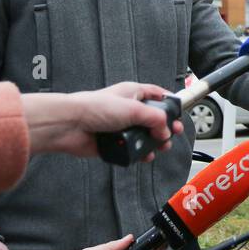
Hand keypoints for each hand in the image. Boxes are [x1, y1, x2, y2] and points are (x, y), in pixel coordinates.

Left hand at [22, 82, 182, 158]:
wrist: (69, 125)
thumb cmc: (94, 108)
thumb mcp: (134, 108)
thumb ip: (156, 119)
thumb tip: (166, 130)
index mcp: (133, 93)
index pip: (157, 95)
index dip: (169, 103)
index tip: (179, 113)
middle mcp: (127, 109)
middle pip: (153, 119)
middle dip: (164, 128)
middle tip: (172, 134)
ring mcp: (120, 127)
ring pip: (143, 136)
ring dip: (153, 143)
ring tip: (160, 148)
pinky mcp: (113, 142)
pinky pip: (131, 150)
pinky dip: (138, 154)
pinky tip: (143, 156)